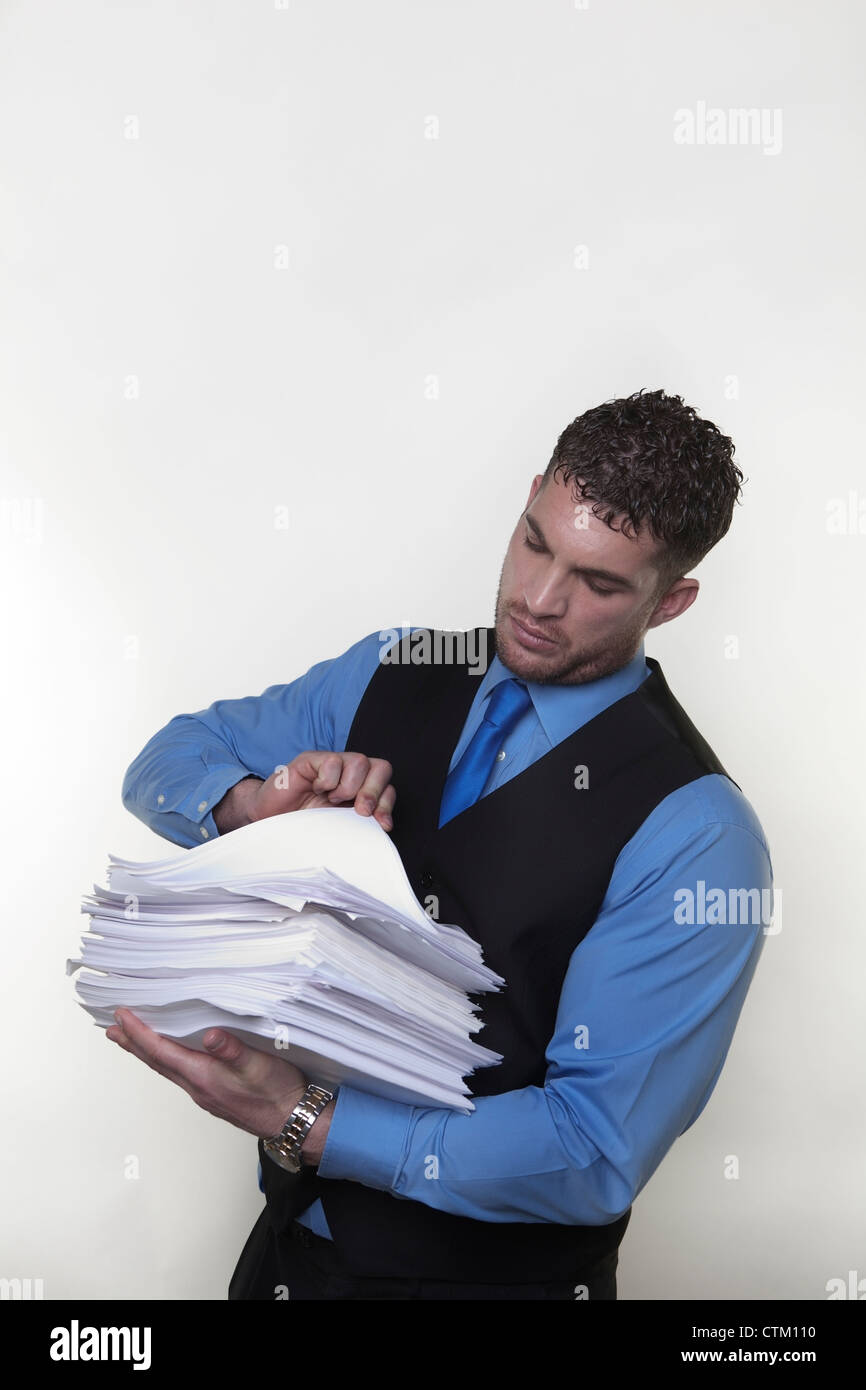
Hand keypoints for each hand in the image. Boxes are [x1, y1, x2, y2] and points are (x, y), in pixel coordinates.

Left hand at [105, 1009, 309, 1140]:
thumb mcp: (259, 1066)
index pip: (160, 1051)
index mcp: (203, 1076)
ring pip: (167, 1068)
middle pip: (156, 1061)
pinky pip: (181, 1074)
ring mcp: (204, 1093)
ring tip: (133, 1040)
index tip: (121, 1017)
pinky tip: (172, 1055)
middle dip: (133, 1044)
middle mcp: (197, 1087)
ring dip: (147, 1052)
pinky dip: (167, 1060)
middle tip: (112, 1030)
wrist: (293, 1122)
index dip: (138, 1033)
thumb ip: (233, 1050)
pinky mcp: (214, 1094)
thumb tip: (210, 1036)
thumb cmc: (279, 1095)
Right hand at [249, 751, 395, 829]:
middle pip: (381, 768)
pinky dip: (328, 780)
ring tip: (331, 800)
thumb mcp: (339, 830)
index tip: (382, 824)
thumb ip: (361, 825)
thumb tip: (384, 826)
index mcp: (359, 791)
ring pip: (360, 762)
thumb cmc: (302, 827)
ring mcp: (331, 765)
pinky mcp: (311, 760)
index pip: (387, 786)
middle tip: (360, 811)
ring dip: (349, 787)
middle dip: (374, 792)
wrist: (267, 821)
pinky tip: (316, 789)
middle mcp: (349, 775)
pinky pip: (333, 761)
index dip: (387, 804)